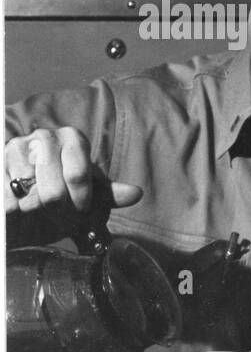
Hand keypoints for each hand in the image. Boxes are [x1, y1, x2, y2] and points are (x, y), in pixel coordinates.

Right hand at [4, 127, 141, 242]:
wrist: (20, 210)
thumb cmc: (58, 199)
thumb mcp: (85, 197)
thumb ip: (108, 194)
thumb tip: (136, 193)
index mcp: (72, 139)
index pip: (79, 175)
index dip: (80, 201)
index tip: (80, 210)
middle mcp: (43, 137)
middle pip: (53, 191)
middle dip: (57, 211)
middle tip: (57, 214)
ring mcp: (15, 148)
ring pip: (27, 195)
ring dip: (32, 211)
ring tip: (34, 210)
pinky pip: (7, 198)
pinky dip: (12, 210)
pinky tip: (14, 209)